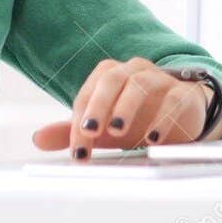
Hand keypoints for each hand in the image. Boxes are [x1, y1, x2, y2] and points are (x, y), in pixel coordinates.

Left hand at [30, 57, 213, 159]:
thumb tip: (37, 138)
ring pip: (142, 82)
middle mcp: (135, 71)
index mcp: (111, 75)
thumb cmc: (137, 118)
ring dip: (127, 107)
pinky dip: (163, 117)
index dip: (80, 119)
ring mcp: (161, 79)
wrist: (182, 117)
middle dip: (99, 104)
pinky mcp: (184, 93)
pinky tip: (152, 138)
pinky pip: (174, 98)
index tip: (79, 151)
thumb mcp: (103, 129)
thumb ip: (72, 131)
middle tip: (90, 131)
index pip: (89, 92)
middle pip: (113, 78)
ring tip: (117, 132)